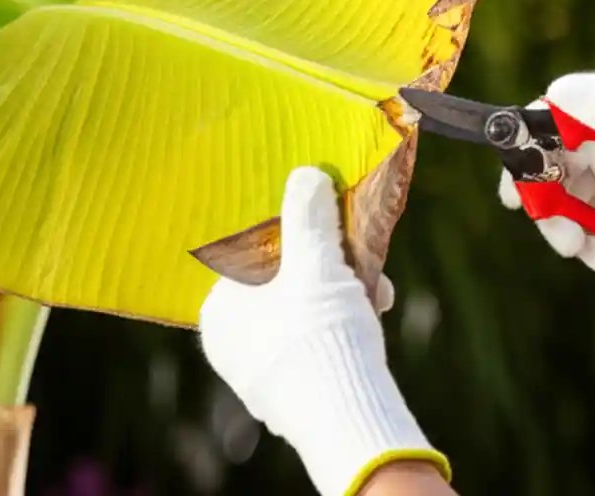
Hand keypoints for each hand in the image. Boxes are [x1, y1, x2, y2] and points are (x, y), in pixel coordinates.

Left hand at [198, 166, 450, 495]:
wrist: (349, 420)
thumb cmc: (321, 336)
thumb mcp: (317, 263)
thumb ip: (308, 215)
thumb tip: (305, 175)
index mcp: (218, 309)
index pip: (253, 252)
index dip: (296, 232)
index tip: (329, 224)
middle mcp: (230, 341)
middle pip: (285, 280)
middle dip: (331, 266)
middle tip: (362, 260)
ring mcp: (258, 368)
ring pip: (305, 309)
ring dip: (344, 292)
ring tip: (375, 293)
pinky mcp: (289, 389)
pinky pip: (314, 339)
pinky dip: (341, 323)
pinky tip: (371, 318)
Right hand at [501, 63, 594, 285]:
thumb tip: (554, 91)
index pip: (546, 115)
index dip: (525, 154)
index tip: (517, 198)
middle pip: (549, 159)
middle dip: (550, 205)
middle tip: (566, 245)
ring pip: (564, 191)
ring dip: (570, 228)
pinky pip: (586, 210)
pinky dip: (589, 235)